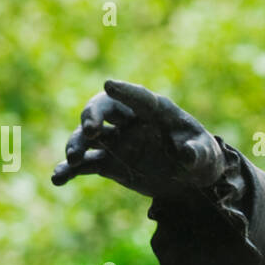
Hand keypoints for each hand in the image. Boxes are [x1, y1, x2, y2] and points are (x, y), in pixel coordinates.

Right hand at [52, 80, 225, 196]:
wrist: (191, 180)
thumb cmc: (201, 158)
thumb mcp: (207, 157)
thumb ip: (197, 153)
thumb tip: (187, 155)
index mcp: (157, 111)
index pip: (139, 97)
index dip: (125, 91)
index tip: (109, 84)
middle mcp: (131, 121)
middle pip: (104, 109)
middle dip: (93, 116)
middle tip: (90, 130)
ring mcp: (117, 142)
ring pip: (89, 136)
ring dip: (78, 143)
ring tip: (73, 158)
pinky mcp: (109, 163)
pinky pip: (86, 164)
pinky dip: (70, 170)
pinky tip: (58, 179)